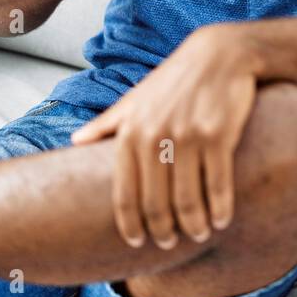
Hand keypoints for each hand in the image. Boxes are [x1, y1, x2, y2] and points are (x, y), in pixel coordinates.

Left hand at [68, 26, 255, 248]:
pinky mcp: (218, 134)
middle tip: (171, 243)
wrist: (222, 54)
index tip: (138, 242)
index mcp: (131, 133)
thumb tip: (74, 141)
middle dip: (164, 230)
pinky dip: (221, 208)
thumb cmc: (176, 80)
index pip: (124, 194)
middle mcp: (155, 136)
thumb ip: (107, 123)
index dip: (131, 224)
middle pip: (157, 203)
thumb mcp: (136, 98)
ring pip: (188, 199)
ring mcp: (187, 136)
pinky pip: (218, 184)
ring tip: (199, 234)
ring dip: (195, 225)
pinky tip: (222, 219)